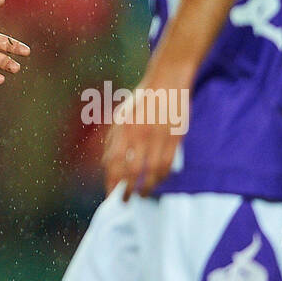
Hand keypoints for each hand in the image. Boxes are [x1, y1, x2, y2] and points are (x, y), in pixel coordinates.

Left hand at [102, 75, 190, 199]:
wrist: (167, 80)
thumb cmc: (142, 99)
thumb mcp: (121, 114)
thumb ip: (113, 138)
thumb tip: (106, 164)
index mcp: (122, 128)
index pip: (113, 162)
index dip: (111, 181)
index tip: (110, 194)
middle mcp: (138, 134)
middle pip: (131, 171)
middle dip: (126, 190)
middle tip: (124, 201)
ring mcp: (158, 136)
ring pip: (151, 172)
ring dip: (145, 188)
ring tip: (141, 195)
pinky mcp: (175, 138)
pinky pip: (168, 165)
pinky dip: (162, 178)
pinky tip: (157, 182)